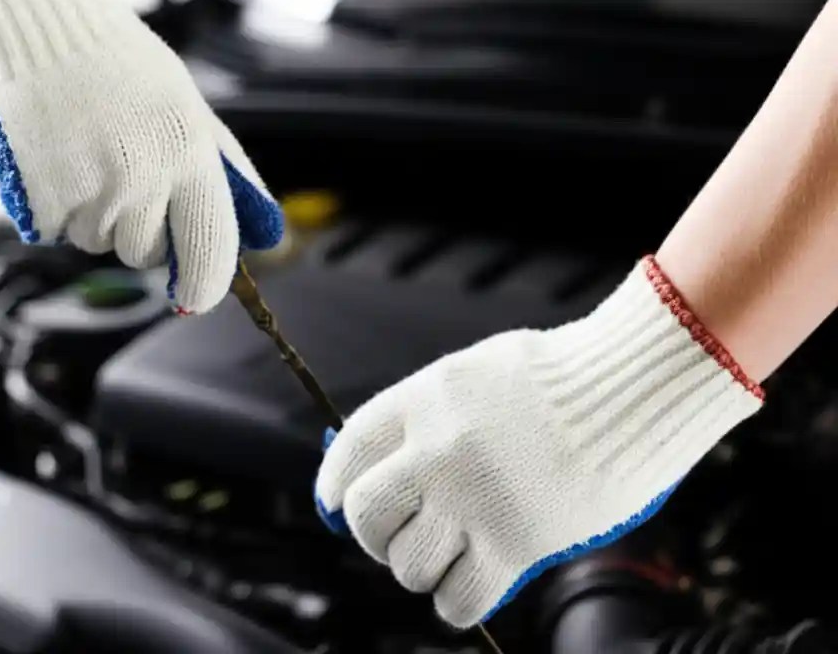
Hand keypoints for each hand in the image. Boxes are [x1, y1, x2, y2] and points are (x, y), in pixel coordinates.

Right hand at [0, 0, 283, 313]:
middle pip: (146, 254)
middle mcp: (141, 178)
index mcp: (188, 152)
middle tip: (126, 177)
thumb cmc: (123, 69)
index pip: (210, 248)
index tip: (194, 298)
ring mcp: (89, 193)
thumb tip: (263, 236)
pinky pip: (58, 234)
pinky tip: (58, 162)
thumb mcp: (191, 111)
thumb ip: (228, 174)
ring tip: (87, 157)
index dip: (204, 285)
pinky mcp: (43, 202)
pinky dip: (58, 211)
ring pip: (99, 244)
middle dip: (140, 231)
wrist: (39, 32)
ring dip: (96, 218)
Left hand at [314, 256, 763, 627]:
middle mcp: (437, 449)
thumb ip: (428, 412)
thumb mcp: (477, 372)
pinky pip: (457, 601)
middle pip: (365, 516)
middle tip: (403, 535)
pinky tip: (476, 581)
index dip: (333, 487)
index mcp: (424, 398)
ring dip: (424, 568)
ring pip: (407, 565)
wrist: (641, 385)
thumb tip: (380, 461)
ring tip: (455, 552)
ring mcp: (474, 498)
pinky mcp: (516, 544)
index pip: (347, 452)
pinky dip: (458, 601)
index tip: (336, 506)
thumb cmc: (564, 376)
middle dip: (376, 535)